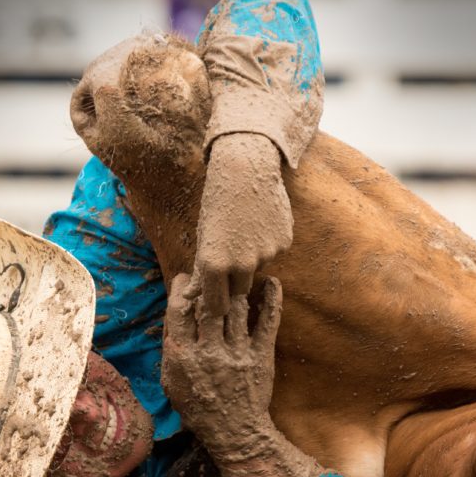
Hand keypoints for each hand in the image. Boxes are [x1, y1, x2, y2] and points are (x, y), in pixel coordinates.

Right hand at [163, 273, 319, 476]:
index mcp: (183, 355)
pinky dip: (272, 299)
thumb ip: (171, 349)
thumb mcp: (171, 382)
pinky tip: (272, 283)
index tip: (187, 279)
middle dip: (209, 282)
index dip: (182, 288)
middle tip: (213, 271)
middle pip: (208, 303)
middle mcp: (209, 351)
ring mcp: (237, 352)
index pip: (179, 309)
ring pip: (237, 307)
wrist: (234, 432)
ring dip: (237, 286)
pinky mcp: (261, 356)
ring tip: (237, 274)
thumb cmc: (198, 407)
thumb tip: (172, 317)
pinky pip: (268, 321)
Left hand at [186, 132, 292, 316]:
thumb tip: (192, 297)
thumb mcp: (204, 236)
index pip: (219, 306)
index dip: (218, 304)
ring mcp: (265, 255)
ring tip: (244, 228)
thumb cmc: (217, 203)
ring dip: (252, 258)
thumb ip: (201, 271)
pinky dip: (268, 242)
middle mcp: (241, 265)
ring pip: (258, 268)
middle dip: (235, 280)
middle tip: (231, 253)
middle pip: (240, 290)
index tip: (218, 299)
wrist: (244, 170)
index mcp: (215, 265)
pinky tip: (260, 221)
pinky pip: (274, 252)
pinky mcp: (283, 244)